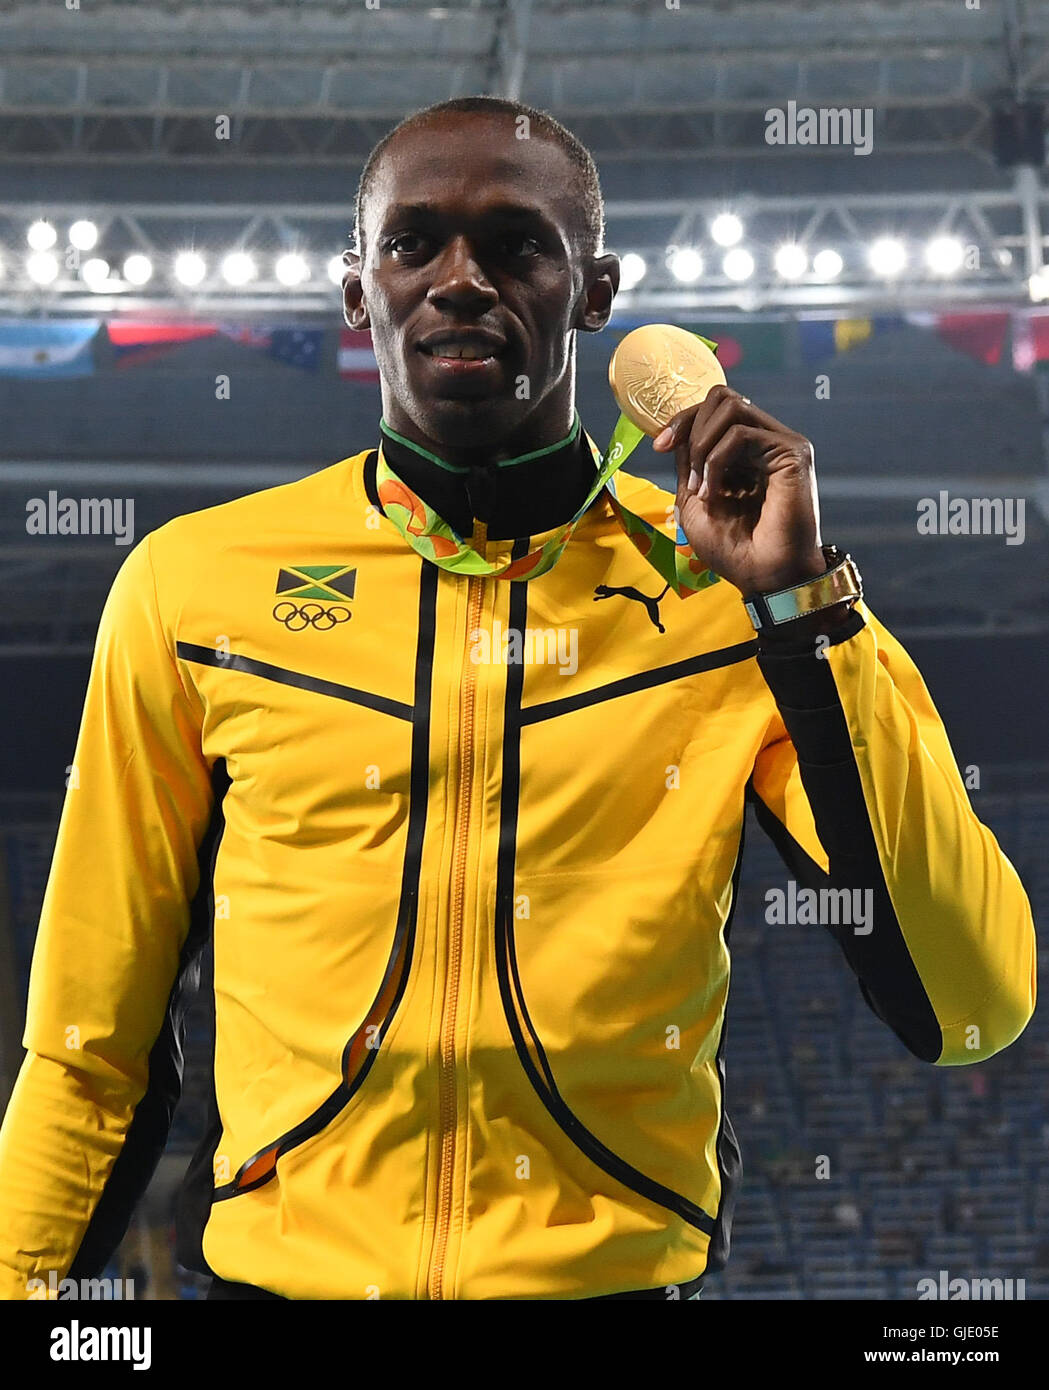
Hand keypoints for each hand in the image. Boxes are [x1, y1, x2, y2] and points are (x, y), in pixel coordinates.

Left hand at [653, 384, 826, 594]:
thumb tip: (675, 432)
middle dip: (691, 426)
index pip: (713, 409)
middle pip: (722, 397)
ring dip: (702, 445)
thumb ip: (687, 464)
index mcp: (745, 452)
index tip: (658, 446)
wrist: (763, 578)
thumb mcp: (693, 503)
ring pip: (731, 406)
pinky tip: (714, 493)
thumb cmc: (734, 551)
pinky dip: (716, 461)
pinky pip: (740, 433)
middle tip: (686, 473)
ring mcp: (781, 444)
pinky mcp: (792, 452)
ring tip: (702, 487)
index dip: (682, 420)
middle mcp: (765, 442)